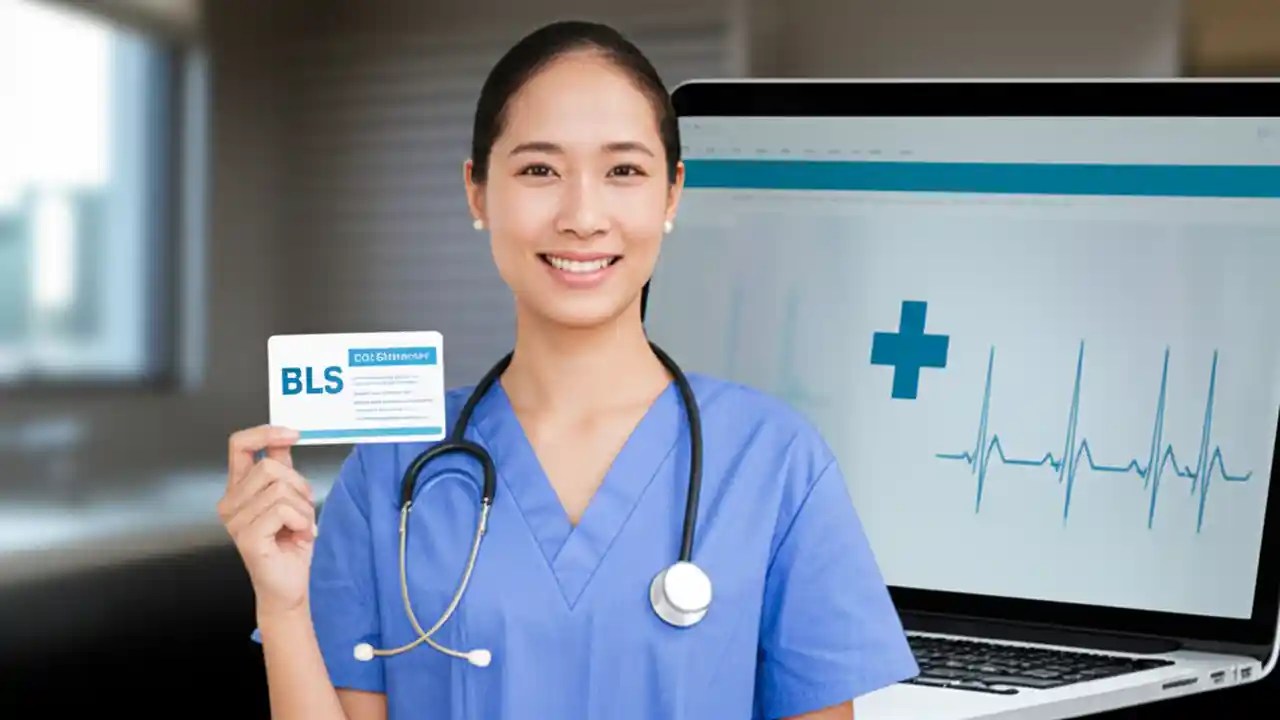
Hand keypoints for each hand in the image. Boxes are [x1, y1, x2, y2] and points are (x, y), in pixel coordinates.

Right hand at [218, 424, 316, 617]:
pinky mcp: (246, 536)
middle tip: (304, 509)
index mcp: (239, 489)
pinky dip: (302, 521)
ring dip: (303, 508)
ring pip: (279, 489)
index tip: (293, 434)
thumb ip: (283, 469)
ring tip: (301, 527)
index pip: (239, 446)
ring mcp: (234, 520)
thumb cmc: (289, 544)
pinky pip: (282, 510)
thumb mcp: (291, 498)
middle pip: (269, 468)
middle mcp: (230, 503)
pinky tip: (300, 536)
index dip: (265, 433)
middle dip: (299, 485)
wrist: (288, 585)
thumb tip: (285, 437)